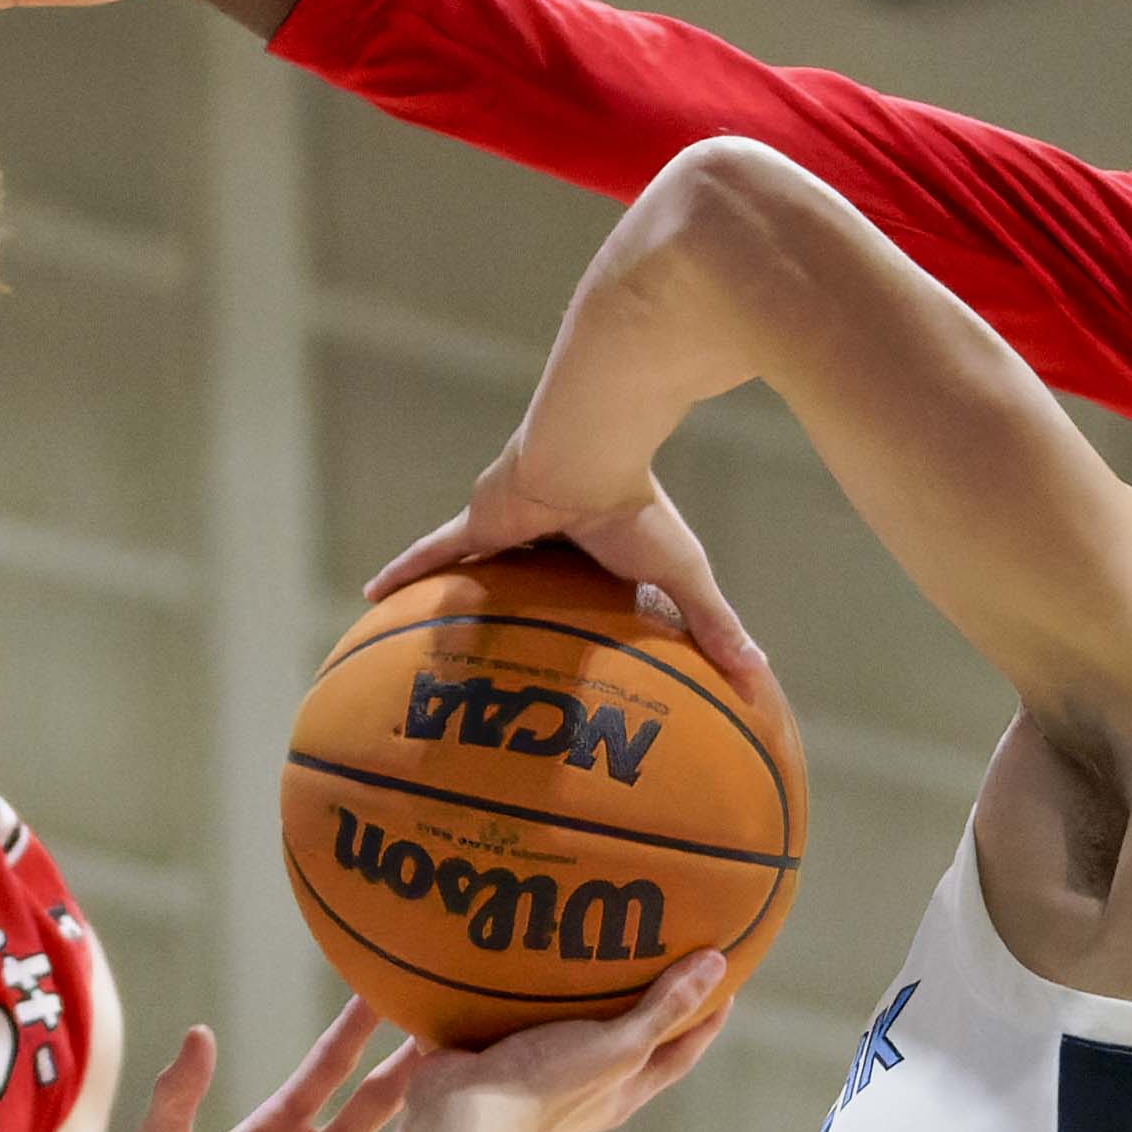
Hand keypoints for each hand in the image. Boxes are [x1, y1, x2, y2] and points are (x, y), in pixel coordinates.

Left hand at [371, 453, 771, 700]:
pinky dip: (405, 572)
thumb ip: (715, 628)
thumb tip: (762, 684)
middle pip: (525, 580)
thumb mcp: (682, 576)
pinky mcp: (476, 523)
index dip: (586, 616)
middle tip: (491, 647)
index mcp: (598, 552)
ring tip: (422, 627)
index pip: (590, 591)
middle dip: (511, 603)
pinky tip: (369, 594)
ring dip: (453, 588)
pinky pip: (433, 554)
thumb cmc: (638, 508)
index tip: (583, 649)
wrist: (592, 448)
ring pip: (475, 568)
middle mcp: (547, 541)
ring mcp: (507, 530)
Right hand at [405, 953, 734, 1131]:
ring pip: (575, 1021)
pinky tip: (530, 948)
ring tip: (593, 932)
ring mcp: (544, 1069)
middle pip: (632, 1034)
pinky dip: (532, 984)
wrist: (460, 1115)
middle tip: (661, 940)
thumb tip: (716, 965)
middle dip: (648, 994)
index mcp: (624, 1088)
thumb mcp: (618, 1046)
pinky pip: (524, 1012)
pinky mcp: (502, 1052)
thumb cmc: (548, 1086)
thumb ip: (663, 1009)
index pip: (682, 1050)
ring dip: (585, 986)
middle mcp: (589, 1082)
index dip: (707, 1016)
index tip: (725, 975)